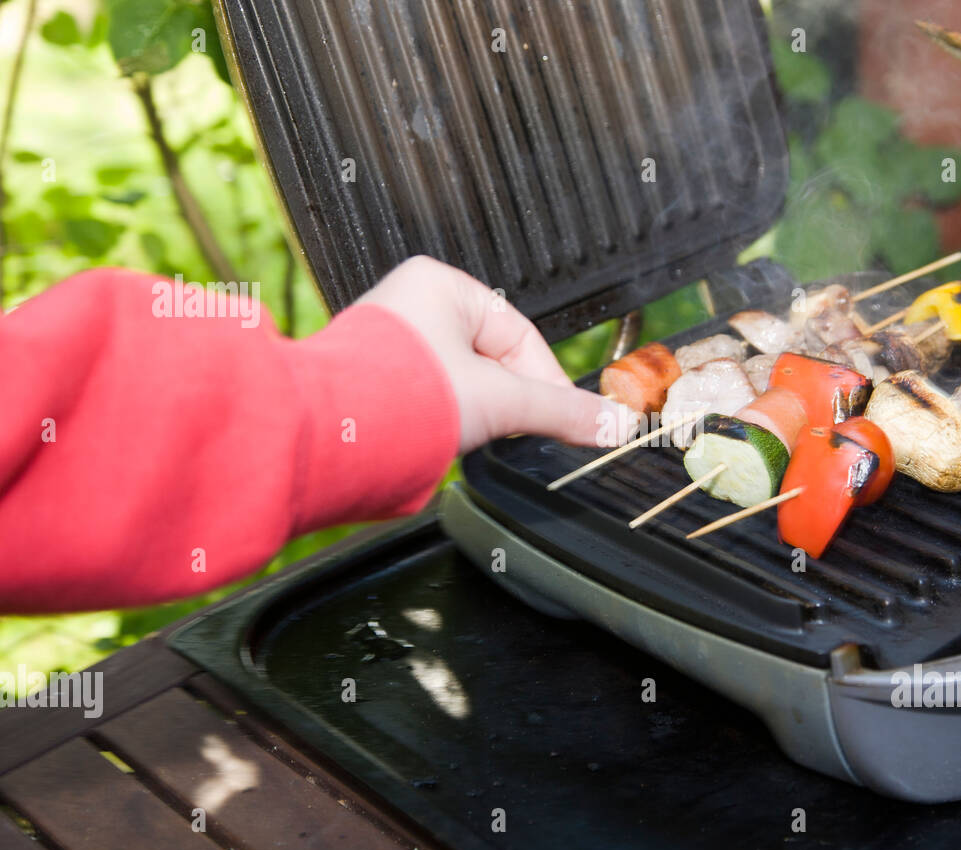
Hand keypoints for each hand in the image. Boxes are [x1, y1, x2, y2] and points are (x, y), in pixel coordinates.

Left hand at [357, 256, 629, 453]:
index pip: (519, 334)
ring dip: (469, 412)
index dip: (545, 380)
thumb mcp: (501, 402)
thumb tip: (612, 423)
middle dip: (502, 400)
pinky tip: (432, 436)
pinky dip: (439, 420)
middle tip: (505, 429)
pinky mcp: (371, 381)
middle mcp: (410, 304)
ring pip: (460, 383)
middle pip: (491, 361)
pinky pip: (427, 398)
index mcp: (440, 284)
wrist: (330, 435)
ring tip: (457, 431)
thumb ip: (563, 412)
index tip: (561, 417)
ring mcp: (388, 343)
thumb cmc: (398, 396)